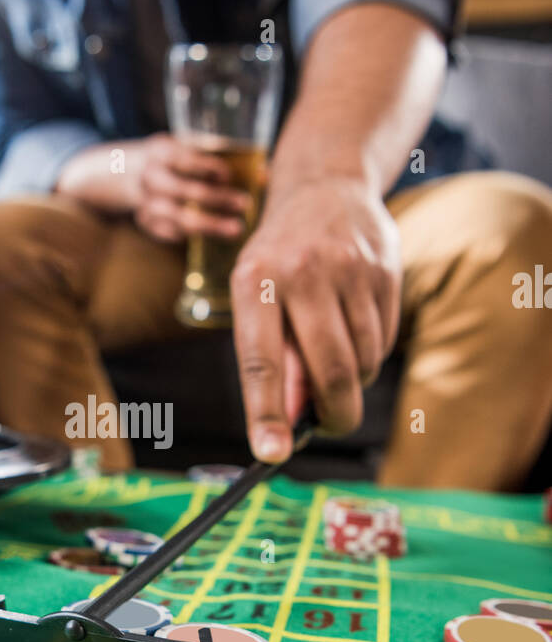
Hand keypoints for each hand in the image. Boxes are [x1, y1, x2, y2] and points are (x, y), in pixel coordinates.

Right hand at [123, 133, 251, 242]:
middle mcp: (150, 178)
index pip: (182, 159)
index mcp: (160, 152)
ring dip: (210, 225)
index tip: (227, 175)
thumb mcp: (184, 146)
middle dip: (217, 198)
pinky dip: (193, 236)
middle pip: (184, 191)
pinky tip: (214, 239)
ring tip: (236, 229)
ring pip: (179, 219)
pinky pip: (171, 234)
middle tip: (245, 204)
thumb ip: (217, 155)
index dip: (205, 166)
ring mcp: (145, 203)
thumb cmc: (172, 159)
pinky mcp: (146, 224)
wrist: (125, 172)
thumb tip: (264, 172)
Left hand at [230, 176, 401, 461]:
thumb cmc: (280, 259)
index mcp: (255, 281)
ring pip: (364, 361)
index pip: (260, 361)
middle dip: (333, 415)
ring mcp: (350, 269)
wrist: (325, 187)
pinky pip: (385, 339)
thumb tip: (291, 420)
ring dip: (354, 380)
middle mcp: (302, 272)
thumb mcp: (256, 297)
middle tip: (328, 426)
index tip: (270, 453)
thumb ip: (272, 356)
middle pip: (330, 371)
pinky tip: (355, 327)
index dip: (266, 412)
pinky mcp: (386, 270)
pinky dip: (372, 352)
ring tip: (335, 357)